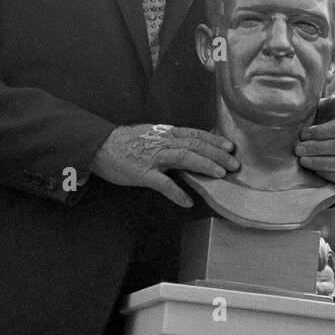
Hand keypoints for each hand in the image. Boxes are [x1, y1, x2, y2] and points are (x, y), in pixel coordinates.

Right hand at [90, 124, 238, 207]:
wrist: (100, 146)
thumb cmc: (127, 142)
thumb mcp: (152, 134)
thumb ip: (170, 140)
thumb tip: (191, 147)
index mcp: (166, 132)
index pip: (195, 134)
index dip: (214, 140)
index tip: (230, 147)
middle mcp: (163, 142)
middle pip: (194, 145)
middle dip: (216, 154)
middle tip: (234, 164)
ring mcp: (153, 158)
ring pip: (183, 158)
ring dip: (204, 166)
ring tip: (219, 175)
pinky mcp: (142, 174)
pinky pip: (163, 184)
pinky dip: (177, 193)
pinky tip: (188, 202)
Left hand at [295, 90, 334, 186]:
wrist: (326, 140)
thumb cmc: (323, 121)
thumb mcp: (325, 110)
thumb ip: (332, 103)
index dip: (320, 132)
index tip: (303, 134)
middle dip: (316, 148)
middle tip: (298, 149)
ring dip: (319, 162)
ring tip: (302, 160)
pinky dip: (327, 174)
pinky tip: (313, 169)